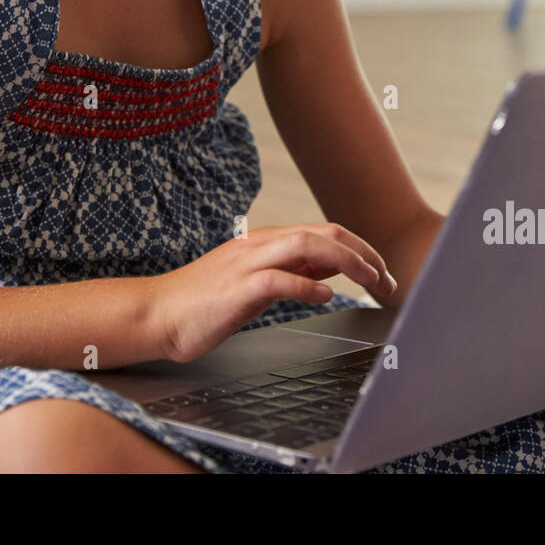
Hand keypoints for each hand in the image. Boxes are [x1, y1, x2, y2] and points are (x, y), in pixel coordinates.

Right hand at [148, 223, 396, 362]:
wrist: (157, 312)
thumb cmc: (205, 302)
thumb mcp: (255, 280)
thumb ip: (288, 269)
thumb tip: (327, 270)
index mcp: (265, 241)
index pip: (324, 231)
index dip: (359, 248)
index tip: (381, 273)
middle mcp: (260, 244)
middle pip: (324, 232)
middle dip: (364, 253)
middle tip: (387, 279)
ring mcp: (247, 263)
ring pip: (307, 245)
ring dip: (347, 262)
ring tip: (370, 281)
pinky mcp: (237, 288)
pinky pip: (279, 279)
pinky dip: (307, 284)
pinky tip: (326, 296)